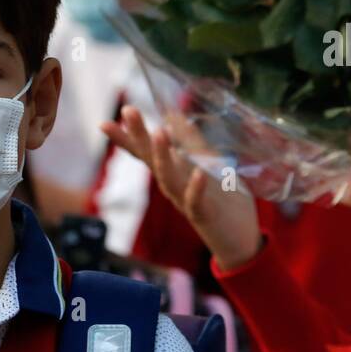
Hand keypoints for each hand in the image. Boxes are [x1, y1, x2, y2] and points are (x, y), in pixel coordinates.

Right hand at [100, 107, 261, 271]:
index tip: (109, 119)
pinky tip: (198, 173)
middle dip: (139, 136)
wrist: (241, 240)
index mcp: (173, 173)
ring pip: (168, 179)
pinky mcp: (204, 216)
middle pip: (151, 160)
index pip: (145, 152)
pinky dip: (195, 188)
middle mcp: (173, 187)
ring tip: (159, 132)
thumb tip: (173, 115)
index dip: (128, 136)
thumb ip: (191, 142)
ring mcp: (186, 202)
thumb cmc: (223, 201)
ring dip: (162, 157)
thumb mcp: (208, 164)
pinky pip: (196, 202)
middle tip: (128, 110)